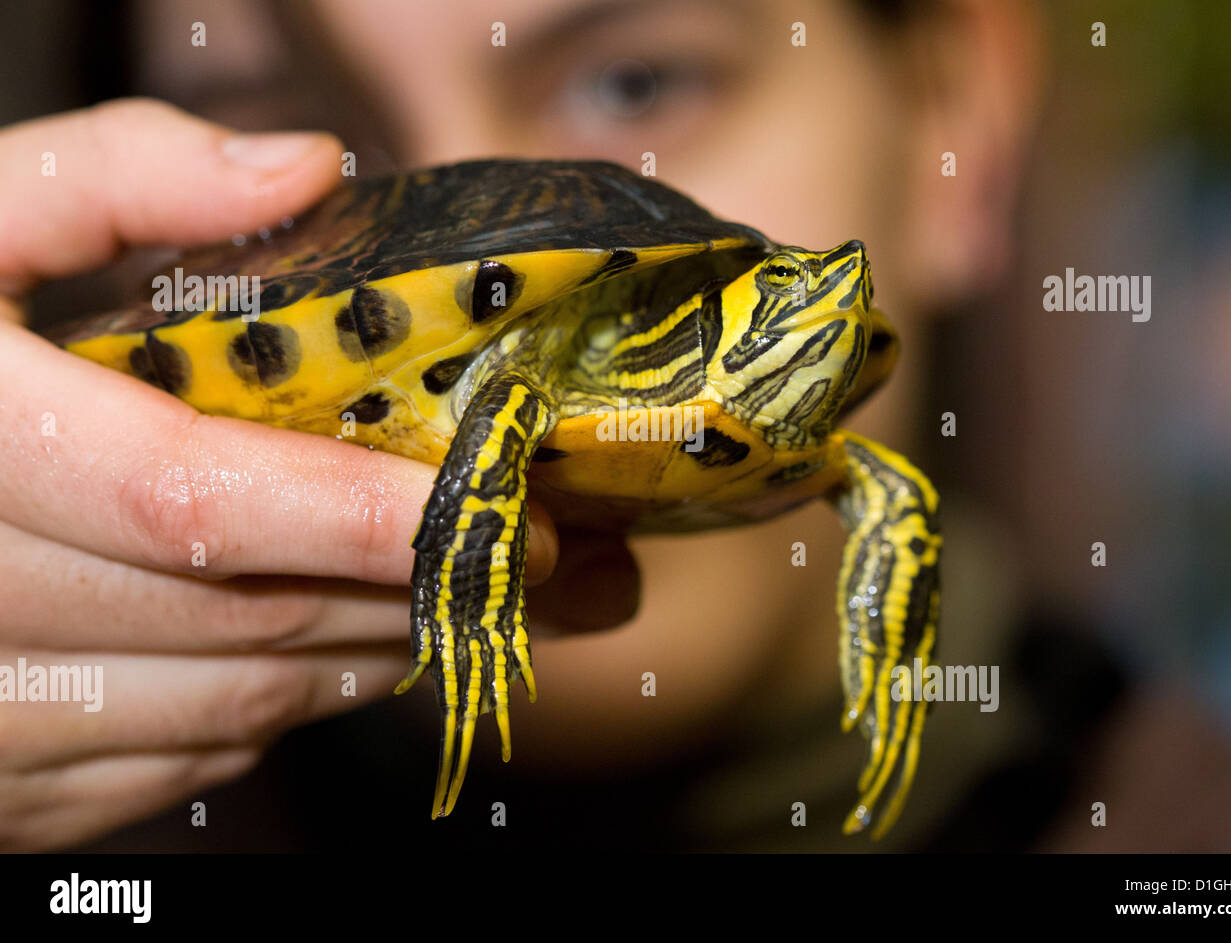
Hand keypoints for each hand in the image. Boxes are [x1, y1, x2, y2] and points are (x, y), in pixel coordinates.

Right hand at [0, 99, 569, 849]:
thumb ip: (120, 177)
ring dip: (372, 646)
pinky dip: (287, 702)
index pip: (191, 502)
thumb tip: (306, 171)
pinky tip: (336, 635)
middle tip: (538, 550)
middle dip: (418, 585)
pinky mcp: (11, 789)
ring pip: (240, 709)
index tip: (505, 511)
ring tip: (468, 586)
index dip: (363, 516)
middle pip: (251, 621)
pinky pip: (189, 763)